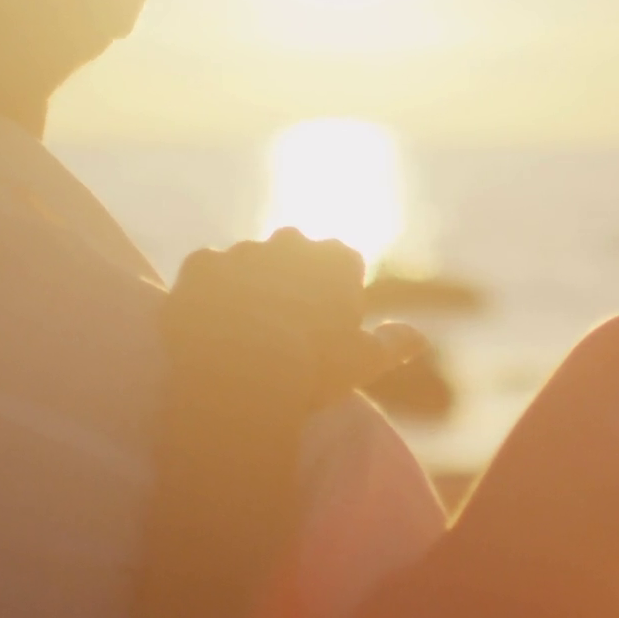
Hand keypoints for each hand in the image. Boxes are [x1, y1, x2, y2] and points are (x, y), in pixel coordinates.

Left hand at [163, 228, 426, 413]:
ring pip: (247, 262)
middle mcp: (290, 241)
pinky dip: (206, 291)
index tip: (325, 329)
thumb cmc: (310, 371)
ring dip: (246, 284)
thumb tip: (419, 337)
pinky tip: (207, 324)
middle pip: (293, 254)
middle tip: (282, 328)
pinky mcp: (199, 263)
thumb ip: (392, 343)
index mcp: (335, 259)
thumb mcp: (361, 362)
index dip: (335, 296)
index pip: (342, 266)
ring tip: (239, 332)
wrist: (238, 376)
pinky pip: (205, 272)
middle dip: (290, 279)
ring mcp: (243, 248)